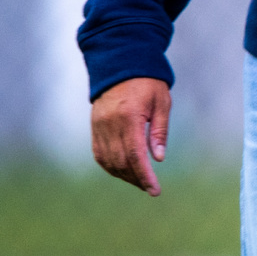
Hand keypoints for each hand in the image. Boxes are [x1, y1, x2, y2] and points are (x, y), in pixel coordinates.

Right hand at [91, 78, 170, 195]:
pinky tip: (123, 172)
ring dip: (124, 175)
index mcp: (128, 117)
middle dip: (136, 179)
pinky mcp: (94, 127)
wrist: (120, 65)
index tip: (154, 190)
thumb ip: (159, 132)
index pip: (135, 155)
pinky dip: (110, 166)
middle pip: (121, 161)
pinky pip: (99, 154)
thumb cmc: (148, 83)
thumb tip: (157, 159)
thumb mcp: (162, 103)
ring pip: (108, 160)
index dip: (144, 176)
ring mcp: (98, 126)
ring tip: (140, 181)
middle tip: (150, 188)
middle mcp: (109, 124)